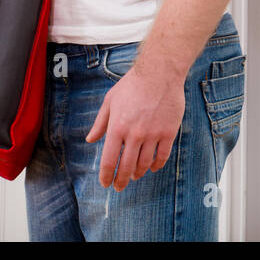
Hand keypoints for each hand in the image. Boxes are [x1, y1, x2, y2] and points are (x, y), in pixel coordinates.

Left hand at [86, 58, 185, 189]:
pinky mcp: (169, 132)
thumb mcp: (110, 101)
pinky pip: (162, 156)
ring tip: (135, 176)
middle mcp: (134, 134)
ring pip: (144, 164)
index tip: (106, 183)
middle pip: (126, 167)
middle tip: (119, 187)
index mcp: (117, 127)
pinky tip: (153, 167)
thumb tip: (90, 140)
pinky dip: (157, 165)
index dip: (106, 176)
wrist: (160, 72)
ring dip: (138, 173)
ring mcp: (153, 134)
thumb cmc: (132, 85)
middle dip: (121, 181)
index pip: (109, 160)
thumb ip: (100, 123)